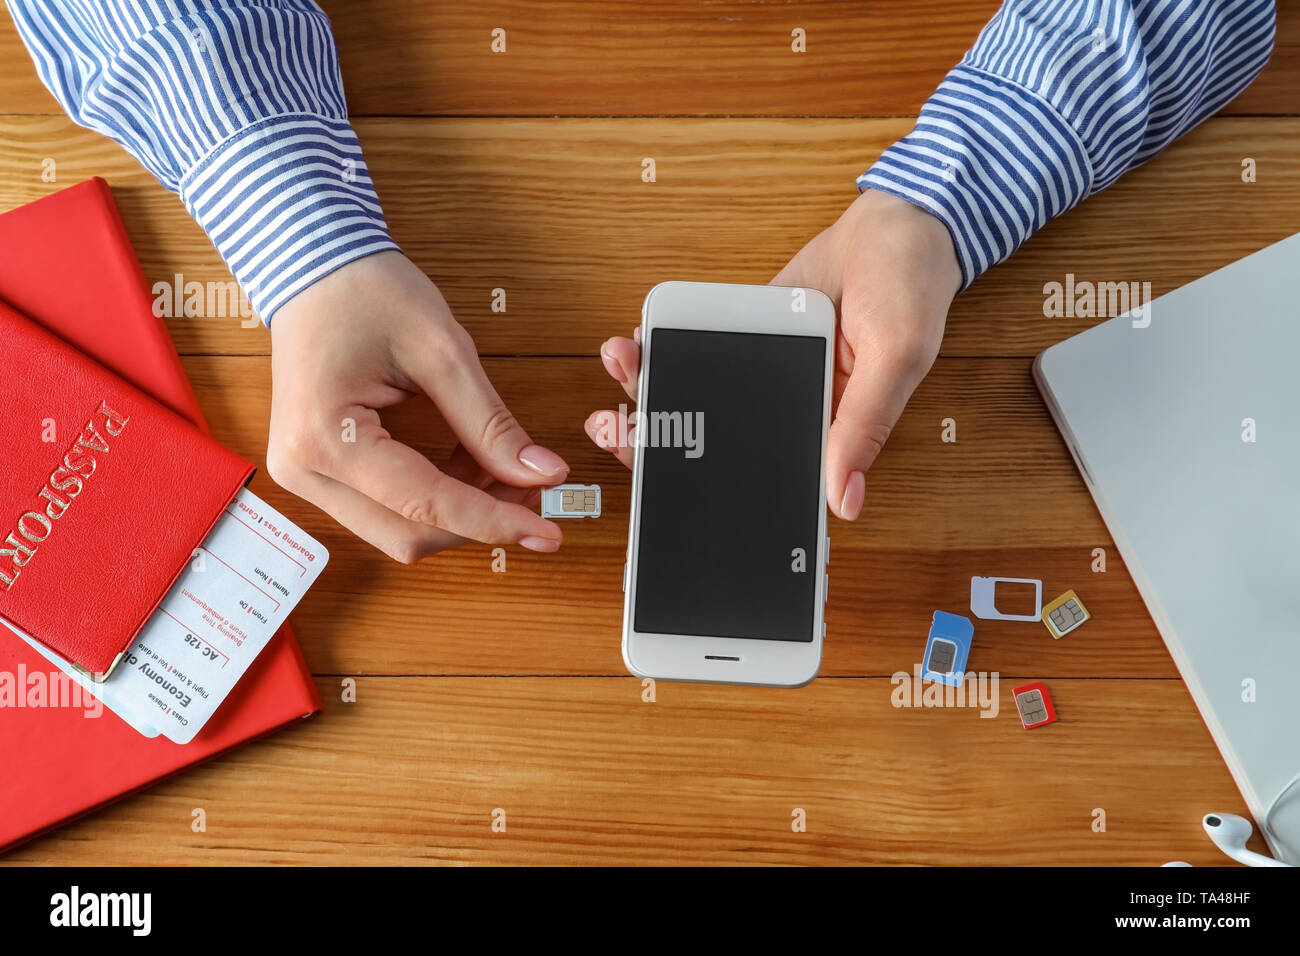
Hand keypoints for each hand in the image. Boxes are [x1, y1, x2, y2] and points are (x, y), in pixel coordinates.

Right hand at [268, 250, 568, 561]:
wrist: (312, 266)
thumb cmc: (365, 291)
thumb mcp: (441, 351)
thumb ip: (491, 424)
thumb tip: (543, 474)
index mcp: (326, 438)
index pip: (425, 505)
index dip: (493, 521)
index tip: (547, 532)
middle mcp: (304, 470)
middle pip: (408, 535)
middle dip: (478, 520)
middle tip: (533, 488)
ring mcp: (304, 475)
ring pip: (398, 530)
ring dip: (458, 511)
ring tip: (500, 466)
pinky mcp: (317, 472)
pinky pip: (385, 509)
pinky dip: (435, 497)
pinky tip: (467, 462)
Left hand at [585, 189, 960, 519]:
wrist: (896, 225)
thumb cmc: (912, 293)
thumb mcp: (895, 359)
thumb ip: (864, 425)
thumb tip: (847, 500)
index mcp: (826, 432)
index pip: (764, 478)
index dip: (711, 488)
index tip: (659, 485)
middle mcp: (788, 410)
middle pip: (715, 442)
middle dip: (660, 440)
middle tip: (615, 429)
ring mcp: (762, 373)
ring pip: (698, 395)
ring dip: (653, 388)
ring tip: (620, 369)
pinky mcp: (745, 335)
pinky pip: (699, 349)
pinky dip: (667, 348)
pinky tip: (637, 344)